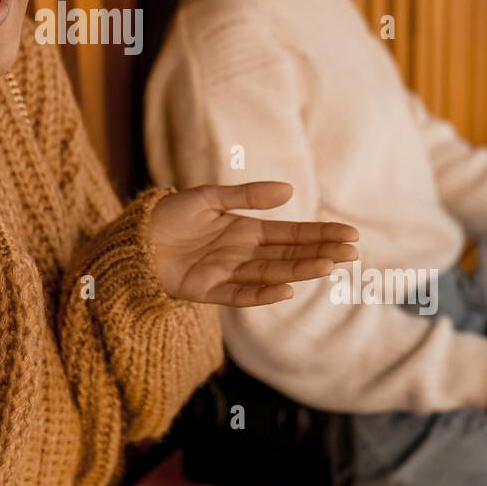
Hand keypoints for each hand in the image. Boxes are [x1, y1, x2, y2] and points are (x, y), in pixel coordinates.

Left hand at [145, 181, 358, 305]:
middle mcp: (243, 255)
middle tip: (352, 253)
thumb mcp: (209, 197)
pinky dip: (264, 294)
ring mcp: (228, 274)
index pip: (291, 235)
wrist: (134, 238)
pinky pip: (241, 295)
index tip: (350, 235)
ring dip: (301, 271)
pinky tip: (288, 289)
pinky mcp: (209, 291)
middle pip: (289, 256)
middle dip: (320, 253)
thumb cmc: (170, 215)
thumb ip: (247, 196)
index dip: (319, 235)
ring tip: (329, 264)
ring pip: (272, 274)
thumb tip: (289, 191)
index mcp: (246, 231)